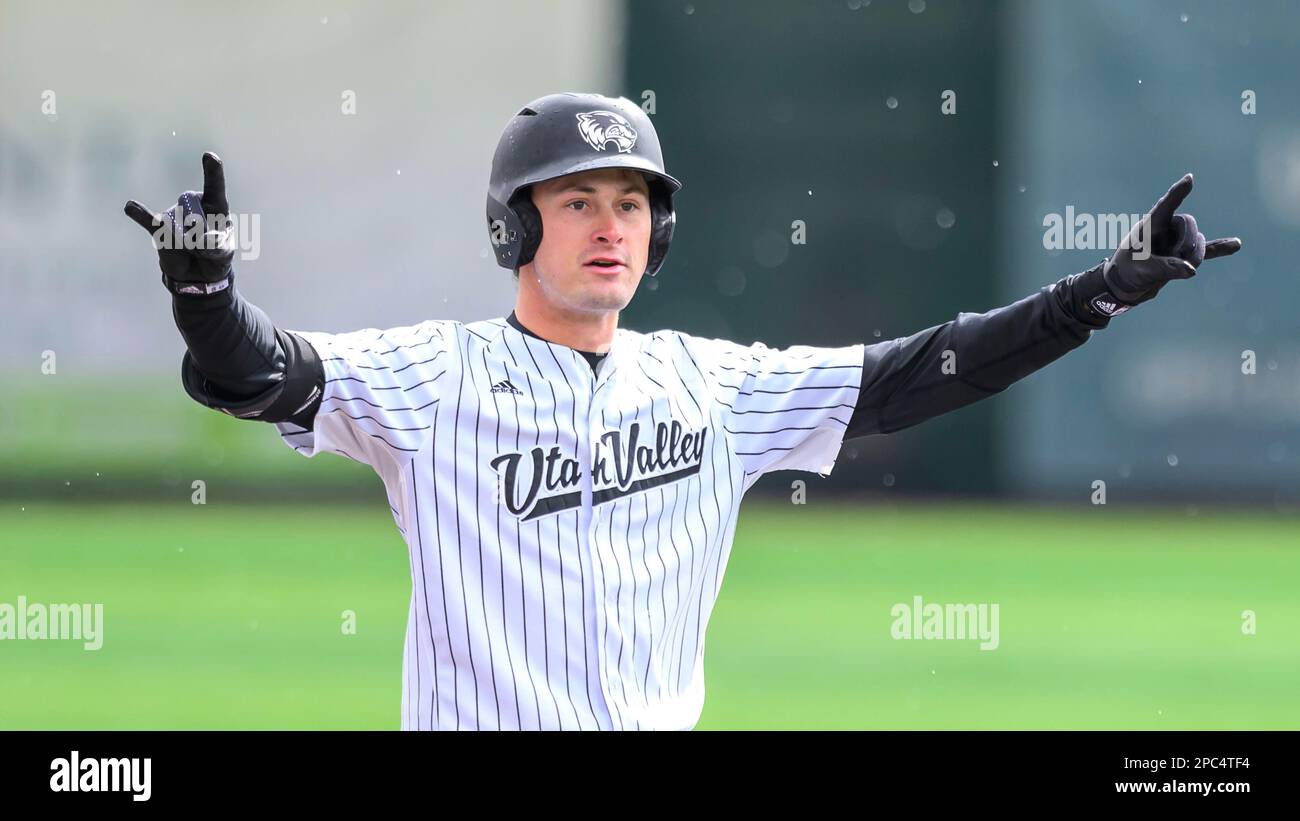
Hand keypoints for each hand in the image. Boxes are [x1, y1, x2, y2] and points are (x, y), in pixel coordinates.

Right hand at [125, 152, 235, 293]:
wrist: (197, 275)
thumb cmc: (216, 257)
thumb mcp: (223, 254)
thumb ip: (216, 246)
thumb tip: (201, 239)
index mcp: (215, 206)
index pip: (215, 187)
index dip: (213, 172)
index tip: (210, 157)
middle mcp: (193, 205)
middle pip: (197, 215)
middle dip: (204, 237)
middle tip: (208, 249)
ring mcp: (175, 214)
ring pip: (179, 227)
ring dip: (187, 245)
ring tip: (193, 251)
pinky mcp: (159, 228)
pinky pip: (149, 221)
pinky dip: (140, 214)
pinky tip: (131, 207)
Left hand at [1099, 173, 1241, 311]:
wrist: (1126, 286)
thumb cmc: (1128, 272)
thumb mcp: (1144, 270)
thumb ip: (1167, 268)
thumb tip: (1191, 270)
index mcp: (1150, 225)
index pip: (1166, 205)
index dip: (1178, 192)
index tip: (1189, 178)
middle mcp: (1165, 228)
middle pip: (1189, 225)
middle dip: (1185, 243)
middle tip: (1168, 260)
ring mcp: (1176, 240)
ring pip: (1197, 241)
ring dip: (1192, 257)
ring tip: (1172, 268)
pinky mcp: (1183, 254)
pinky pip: (1207, 249)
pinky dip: (1220, 248)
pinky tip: (1236, 245)